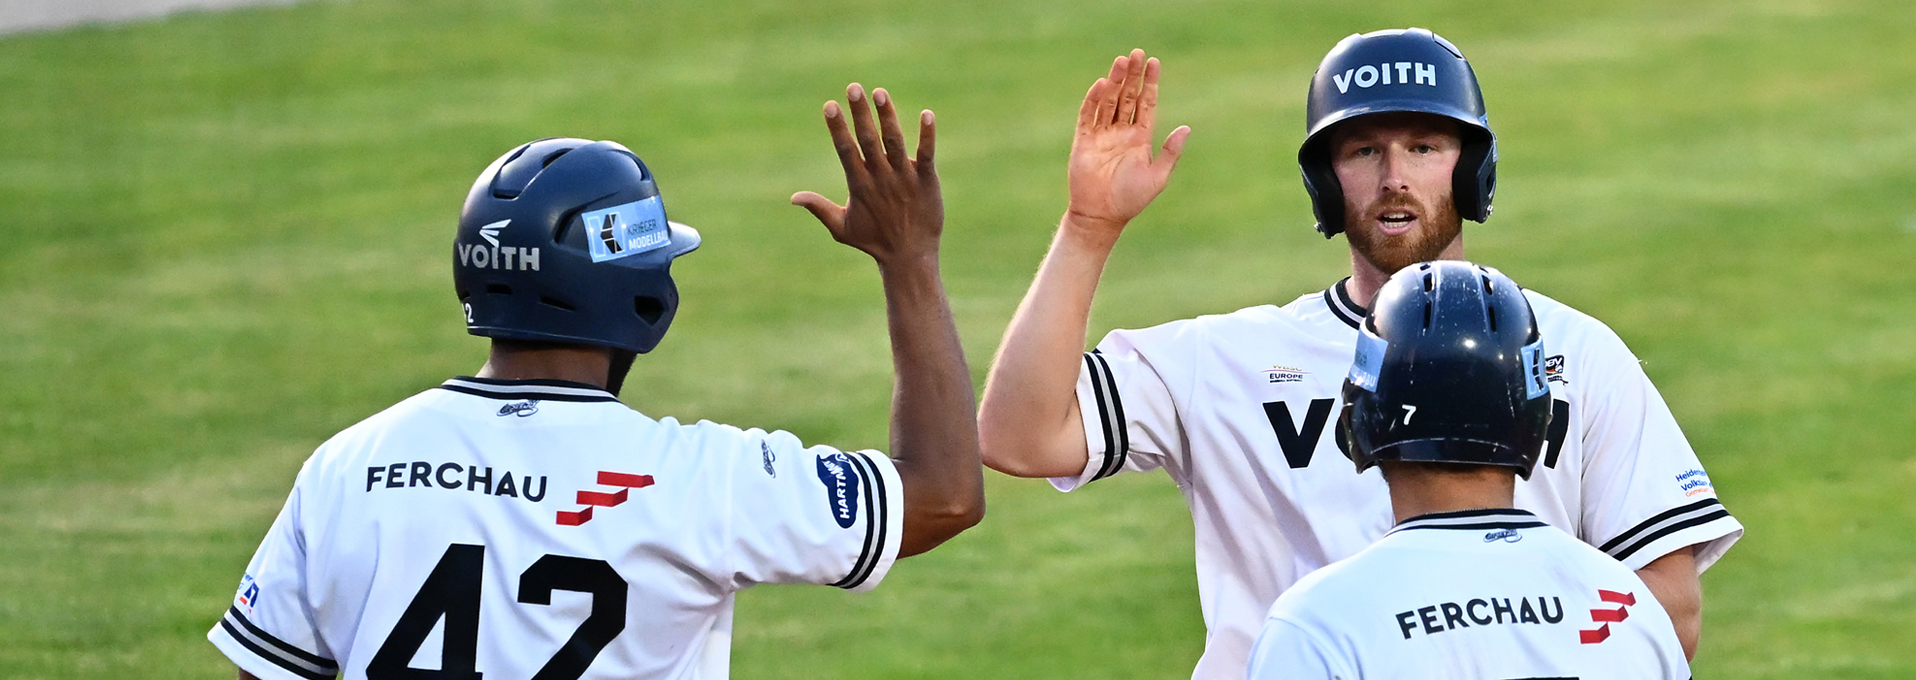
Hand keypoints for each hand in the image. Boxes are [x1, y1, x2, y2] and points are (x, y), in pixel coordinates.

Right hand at [793, 83, 942, 266]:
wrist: (909, 257)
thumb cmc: (874, 242)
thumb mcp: (842, 228)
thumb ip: (819, 208)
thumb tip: (793, 198)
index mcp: (860, 185)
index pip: (846, 150)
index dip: (838, 128)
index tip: (830, 105)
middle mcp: (881, 178)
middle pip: (869, 140)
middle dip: (860, 114)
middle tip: (854, 88)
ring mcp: (905, 178)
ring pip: (895, 141)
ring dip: (888, 117)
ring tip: (880, 93)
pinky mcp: (927, 180)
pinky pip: (927, 154)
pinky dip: (927, 135)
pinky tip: (927, 114)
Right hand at [1065, 49, 1189, 237]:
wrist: (1102, 216)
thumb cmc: (1131, 199)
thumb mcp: (1158, 176)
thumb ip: (1170, 151)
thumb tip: (1186, 128)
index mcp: (1140, 138)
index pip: (1146, 103)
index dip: (1150, 83)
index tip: (1154, 63)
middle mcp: (1121, 132)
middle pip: (1127, 96)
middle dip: (1132, 76)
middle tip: (1137, 53)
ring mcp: (1102, 135)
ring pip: (1109, 101)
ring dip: (1115, 81)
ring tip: (1121, 61)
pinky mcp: (1084, 141)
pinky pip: (1088, 116)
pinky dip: (1094, 100)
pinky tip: (1101, 85)